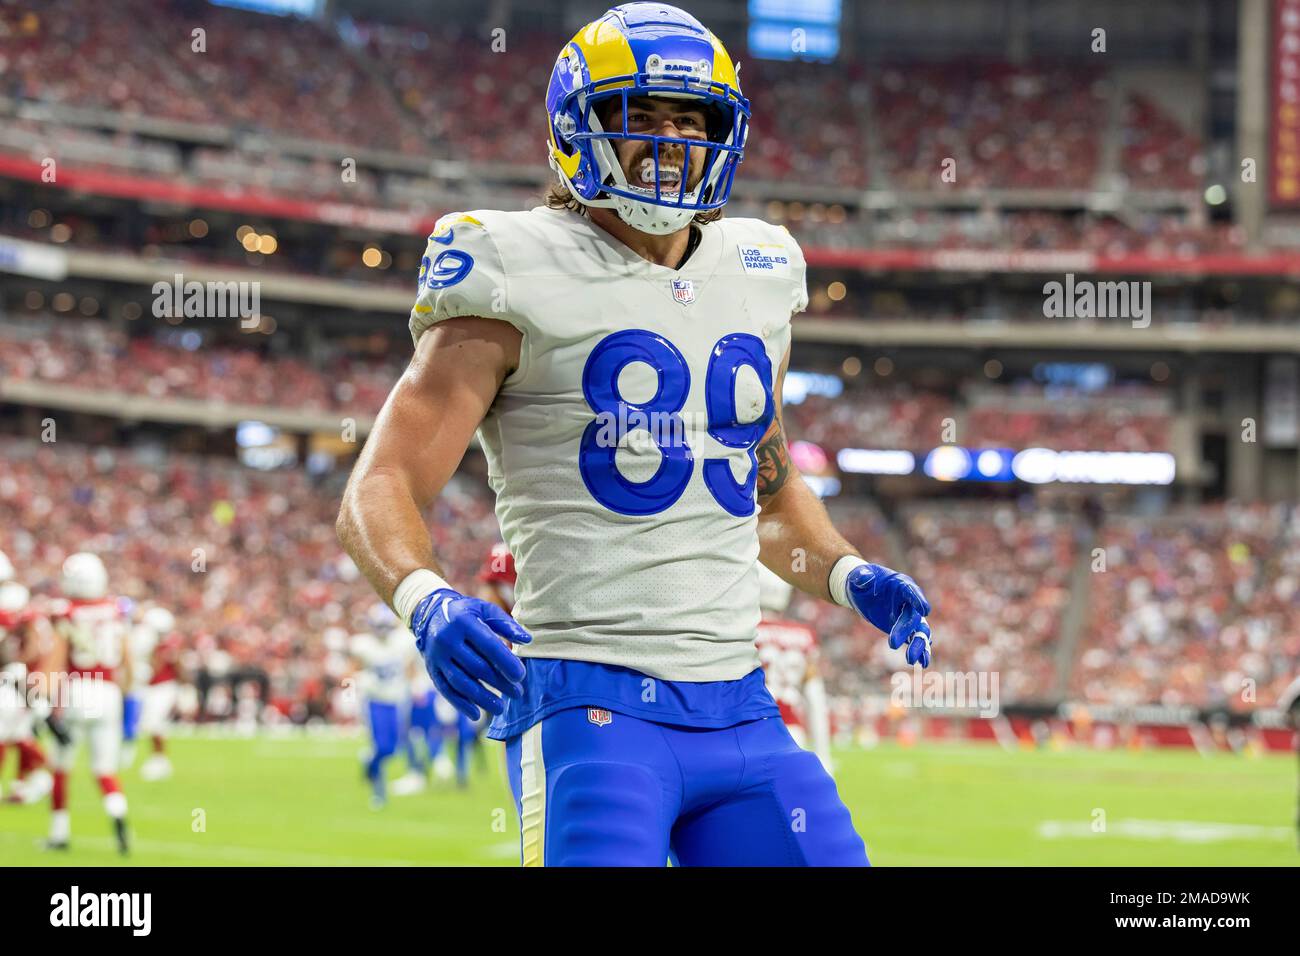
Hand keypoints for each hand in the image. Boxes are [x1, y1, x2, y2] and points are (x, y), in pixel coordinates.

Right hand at [410, 589, 531, 719]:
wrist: (429, 614)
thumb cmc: (467, 613)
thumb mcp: (486, 610)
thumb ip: (506, 624)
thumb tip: (527, 640)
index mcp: (463, 622)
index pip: (488, 645)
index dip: (505, 662)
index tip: (521, 676)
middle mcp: (447, 639)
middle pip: (476, 667)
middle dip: (499, 683)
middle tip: (518, 693)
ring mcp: (437, 656)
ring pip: (460, 682)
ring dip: (482, 698)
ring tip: (501, 708)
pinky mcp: (431, 669)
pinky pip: (446, 690)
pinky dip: (461, 704)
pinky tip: (476, 714)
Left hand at [844, 563, 932, 667]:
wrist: (863, 590)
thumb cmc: (861, 580)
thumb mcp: (858, 576)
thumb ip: (861, 577)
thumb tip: (861, 578)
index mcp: (901, 585)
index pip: (912, 592)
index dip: (918, 600)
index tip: (925, 610)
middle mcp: (910, 602)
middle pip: (913, 617)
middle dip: (905, 631)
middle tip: (892, 644)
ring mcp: (908, 616)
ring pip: (919, 632)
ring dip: (918, 646)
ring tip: (913, 661)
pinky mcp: (904, 629)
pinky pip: (914, 640)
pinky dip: (919, 651)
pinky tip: (922, 664)